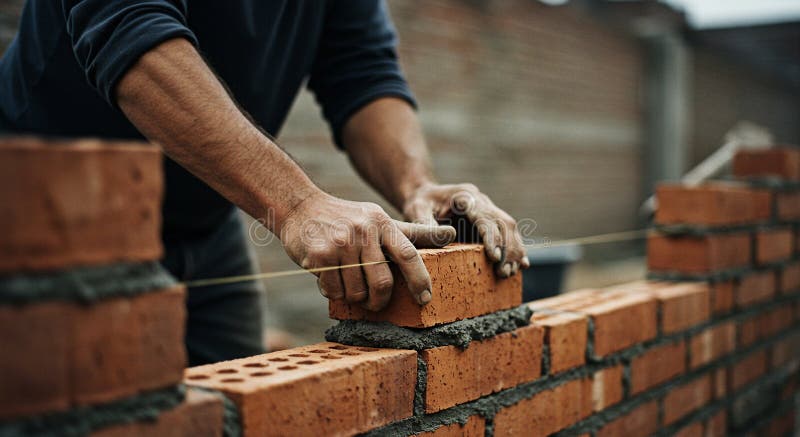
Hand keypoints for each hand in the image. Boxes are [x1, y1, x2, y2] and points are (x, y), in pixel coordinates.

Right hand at [280, 192, 455, 310]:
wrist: (300, 206)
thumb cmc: (346, 218)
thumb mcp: (379, 219)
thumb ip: (412, 233)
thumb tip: (451, 234)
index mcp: (382, 223)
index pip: (409, 255)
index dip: (419, 280)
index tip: (425, 299)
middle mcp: (363, 231)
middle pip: (383, 282)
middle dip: (379, 300)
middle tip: (375, 303)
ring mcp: (340, 243)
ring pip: (356, 292)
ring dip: (353, 296)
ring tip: (346, 282)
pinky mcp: (320, 255)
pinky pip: (334, 291)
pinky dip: (332, 292)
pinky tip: (328, 277)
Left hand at [402, 183, 528, 276]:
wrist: (425, 194)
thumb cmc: (420, 202)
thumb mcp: (417, 210)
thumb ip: (427, 224)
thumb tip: (445, 239)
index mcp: (466, 196)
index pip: (485, 217)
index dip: (492, 237)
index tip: (494, 257)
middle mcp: (482, 201)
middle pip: (504, 223)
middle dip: (507, 249)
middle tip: (503, 272)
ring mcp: (489, 209)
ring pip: (510, 229)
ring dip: (513, 251)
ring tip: (509, 273)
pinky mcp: (490, 220)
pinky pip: (508, 233)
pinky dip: (516, 249)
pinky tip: (521, 265)